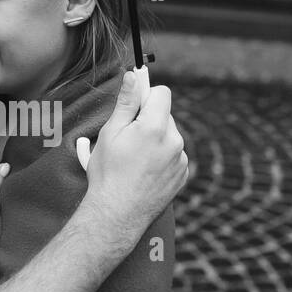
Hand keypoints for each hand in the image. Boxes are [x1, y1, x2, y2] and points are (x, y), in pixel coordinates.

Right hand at [82, 66, 187, 247]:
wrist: (117, 214)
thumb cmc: (108, 174)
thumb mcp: (110, 133)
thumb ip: (126, 102)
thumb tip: (133, 77)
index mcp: (155, 127)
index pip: (162, 93)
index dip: (147, 95)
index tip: (134, 104)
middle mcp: (174, 141)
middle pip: (165, 115)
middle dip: (148, 119)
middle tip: (127, 138)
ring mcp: (181, 159)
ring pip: (169, 136)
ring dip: (156, 139)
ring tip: (134, 159)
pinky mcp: (183, 175)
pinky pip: (174, 155)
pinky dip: (162, 157)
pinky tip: (144, 171)